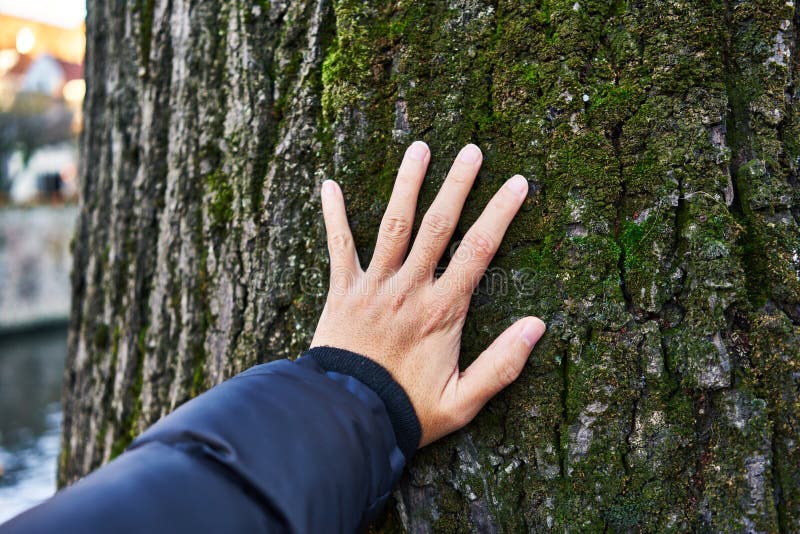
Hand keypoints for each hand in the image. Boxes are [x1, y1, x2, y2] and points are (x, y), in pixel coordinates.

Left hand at [311, 142, 545, 447]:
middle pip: (438, 226)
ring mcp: (374, 286)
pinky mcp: (342, 291)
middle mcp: (409, 288)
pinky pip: (338, 246)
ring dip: (407, 184)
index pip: (478, 251)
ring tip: (419, 148)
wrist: (346, 417)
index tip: (516, 183)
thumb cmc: (407, 411)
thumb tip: (538, 326)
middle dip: (457, 185)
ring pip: (394, 224)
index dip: (499, 214)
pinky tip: (329, 185)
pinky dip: (334, 215)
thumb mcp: (463, 401)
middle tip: (471, 150)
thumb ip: (501, 365)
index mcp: (442, 310)